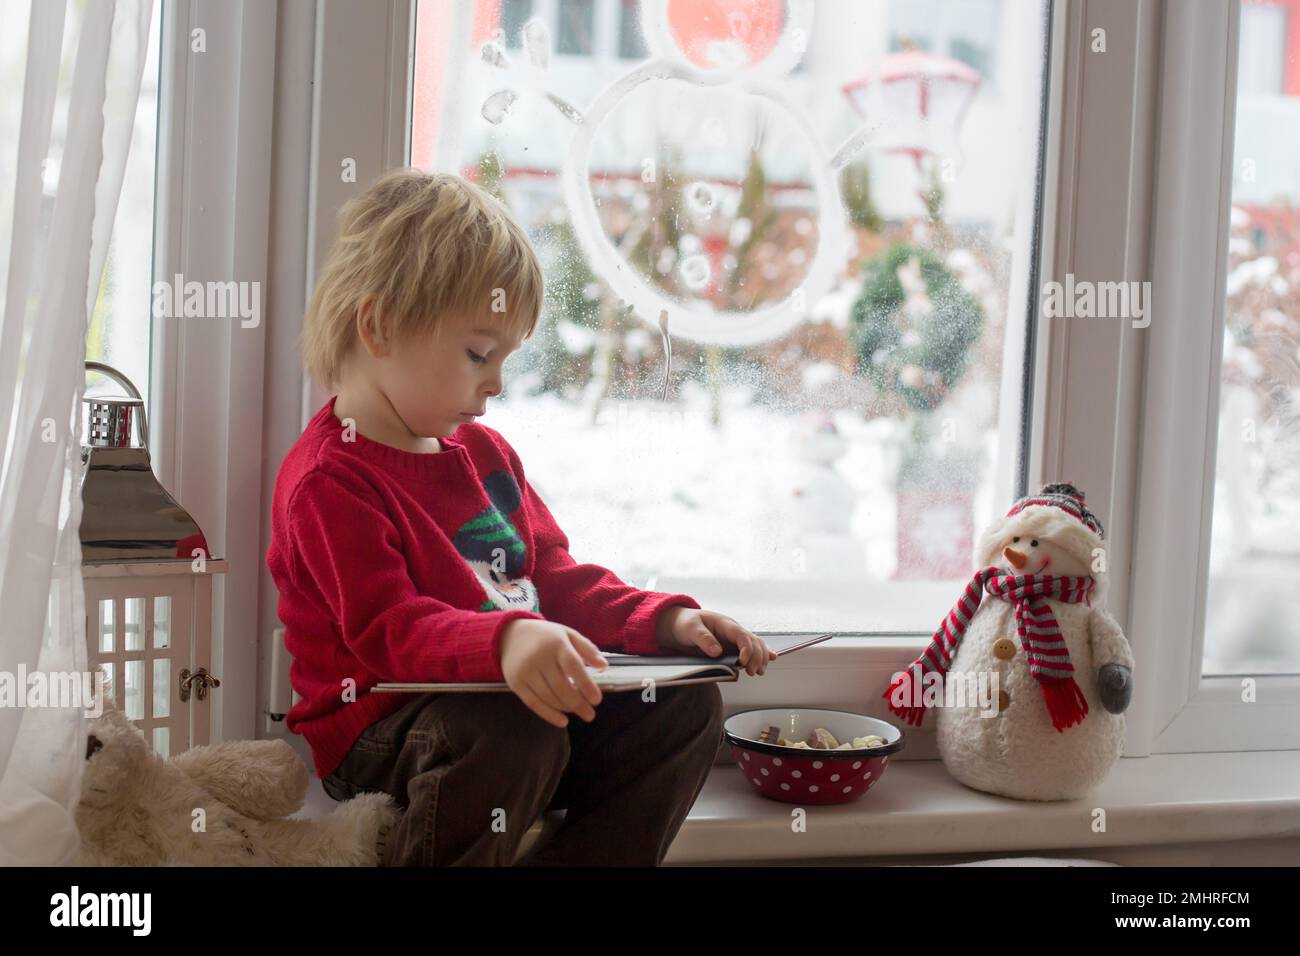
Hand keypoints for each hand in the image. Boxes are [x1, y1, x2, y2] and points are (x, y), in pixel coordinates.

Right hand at [499, 619, 607, 727]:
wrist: (510, 635)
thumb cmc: (546, 636)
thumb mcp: (568, 634)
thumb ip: (587, 648)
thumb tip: (604, 666)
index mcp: (556, 643)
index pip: (573, 666)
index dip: (586, 685)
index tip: (597, 700)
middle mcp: (540, 657)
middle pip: (561, 686)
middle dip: (578, 703)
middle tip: (590, 714)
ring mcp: (526, 671)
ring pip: (548, 697)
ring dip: (566, 708)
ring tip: (579, 712)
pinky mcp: (515, 683)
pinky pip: (533, 703)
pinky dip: (549, 715)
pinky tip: (562, 722)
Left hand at [654, 606, 775, 675]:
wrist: (680, 624)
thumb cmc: (686, 623)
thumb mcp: (690, 629)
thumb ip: (703, 639)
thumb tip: (717, 652)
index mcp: (724, 624)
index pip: (741, 635)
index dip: (746, 649)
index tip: (743, 662)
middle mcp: (733, 631)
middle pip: (753, 642)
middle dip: (756, 657)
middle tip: (752, 672)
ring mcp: (735, 639)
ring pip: (756, 645)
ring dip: (761, 657)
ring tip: (759, 672)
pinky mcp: (733, 646)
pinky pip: (751, 649)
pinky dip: (762, 653)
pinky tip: (772, 658)